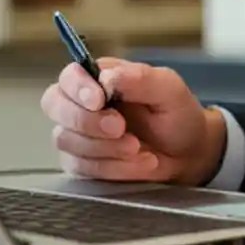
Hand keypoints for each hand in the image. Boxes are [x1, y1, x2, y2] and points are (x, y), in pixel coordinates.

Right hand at [40, 58, 226, 185]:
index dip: (77, 88)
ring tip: (140, 148)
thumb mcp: (169, 90)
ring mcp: (78, 135)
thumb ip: (140, 78)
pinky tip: (140, 162)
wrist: (188, 153)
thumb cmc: (177, 115)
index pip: (70, 77)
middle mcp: (83, 104)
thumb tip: (106, 76)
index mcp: (100, 78)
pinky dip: (115, 168)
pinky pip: (83, 168)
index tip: (99, 100)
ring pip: (67, 140)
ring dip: (107, 148)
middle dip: (87, 121)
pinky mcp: (82, 163)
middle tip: (121, 129)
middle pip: (55, 106)